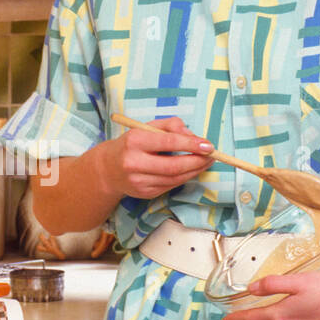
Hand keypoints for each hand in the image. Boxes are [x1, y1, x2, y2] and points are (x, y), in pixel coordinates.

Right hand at [96, 116, 214, 199]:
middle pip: (173, 166)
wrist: (107, 169)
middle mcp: (133, 163)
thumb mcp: (147, 127)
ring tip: (205, 162)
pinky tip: (190, 170)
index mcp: (134, 141)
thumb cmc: (132, 144)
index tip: (208, 145)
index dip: (191, 145)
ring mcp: (137, 181)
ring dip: (194, 171)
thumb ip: (171, 125)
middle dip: (197, 162)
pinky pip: (170, 186)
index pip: (168, 142)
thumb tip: (194, 137)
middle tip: (212, 156)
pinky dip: (184, 178)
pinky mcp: (143, 194)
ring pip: (174, 178)